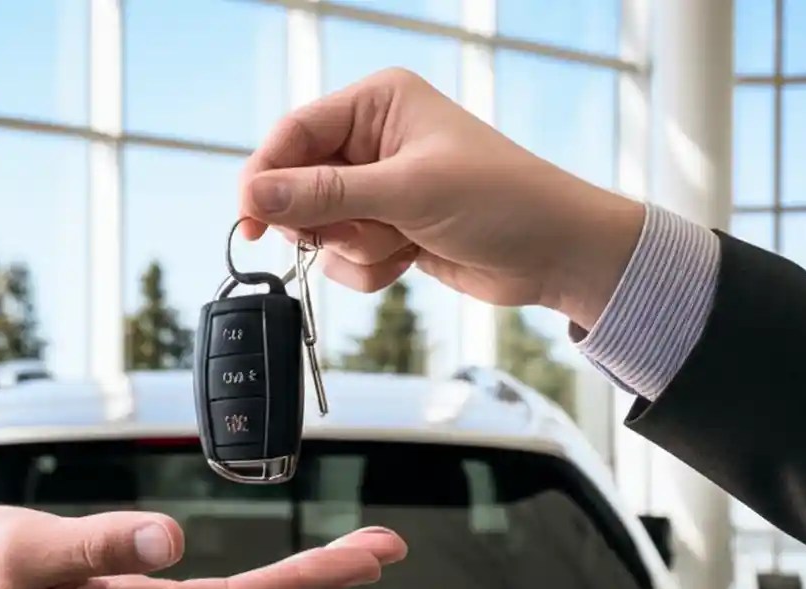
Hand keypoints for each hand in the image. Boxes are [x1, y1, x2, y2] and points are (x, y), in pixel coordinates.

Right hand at [0, 505, 405, 588]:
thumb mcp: (29, 550)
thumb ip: (101, 544)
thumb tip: (171, 538)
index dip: (309, 577)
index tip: (364, 556)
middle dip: (323, 578)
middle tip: (382, 548)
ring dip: (298, 580)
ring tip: (349, 556)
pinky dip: (258, 582)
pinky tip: (275, 574)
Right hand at [237, 67, 645, 330]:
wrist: (556, 254)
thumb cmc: (502, 201)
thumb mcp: (406, 193)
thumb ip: (324, 195)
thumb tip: (254, 197)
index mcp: (378, 103)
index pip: (295, 134)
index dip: (265, 178)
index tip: (248, 220)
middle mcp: (373, 139)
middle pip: (299, 185)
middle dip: (324, 221)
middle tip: (354, 233)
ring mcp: (379, 187)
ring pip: (321, 228)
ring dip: (354, 248)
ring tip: (401, 241)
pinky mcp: (388, 227)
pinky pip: (345, 256)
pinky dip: (369, 267)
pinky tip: (409, 258)